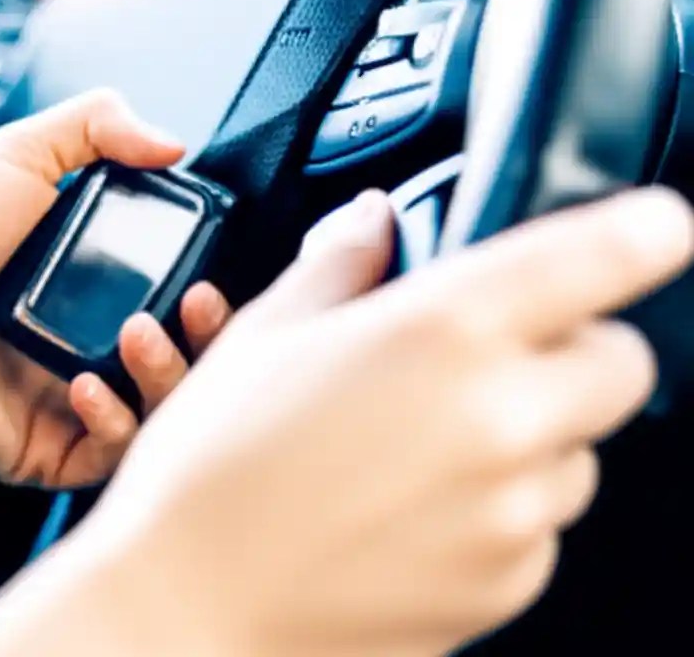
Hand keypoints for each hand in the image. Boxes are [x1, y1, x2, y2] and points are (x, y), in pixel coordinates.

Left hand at [0, 90, 229, 487]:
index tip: (208, 274)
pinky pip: (106, 456)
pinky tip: (86, 385)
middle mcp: (89, 345)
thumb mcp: (17, 154)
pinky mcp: (43, 448)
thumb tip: (173, 143)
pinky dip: (114, 424)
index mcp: (94, 287)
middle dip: (207, 342)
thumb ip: (98, 126)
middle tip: (196, 306)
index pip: (179, 303)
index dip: (207, 298)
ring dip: (167, 378)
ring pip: (159, 415)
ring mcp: (68, 402)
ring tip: (140, 335)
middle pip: (185, 362)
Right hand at [28, 188, 692, 654]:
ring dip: (530, 436)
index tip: (646, 227)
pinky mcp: (506, 586)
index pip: (609, 254)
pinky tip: (408, 510)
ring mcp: (512, 514)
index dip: (638, 229)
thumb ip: (338, 265)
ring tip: (419, 449)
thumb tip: (372, 220)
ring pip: (579, 453)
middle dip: (571, 349)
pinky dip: (499, 511)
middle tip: (483, 359)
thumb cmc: (208, 476)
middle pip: (619, 363)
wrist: (185, 611)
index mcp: (443, 330)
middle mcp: (500, 419)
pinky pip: (540, 530)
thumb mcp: (261, 340)